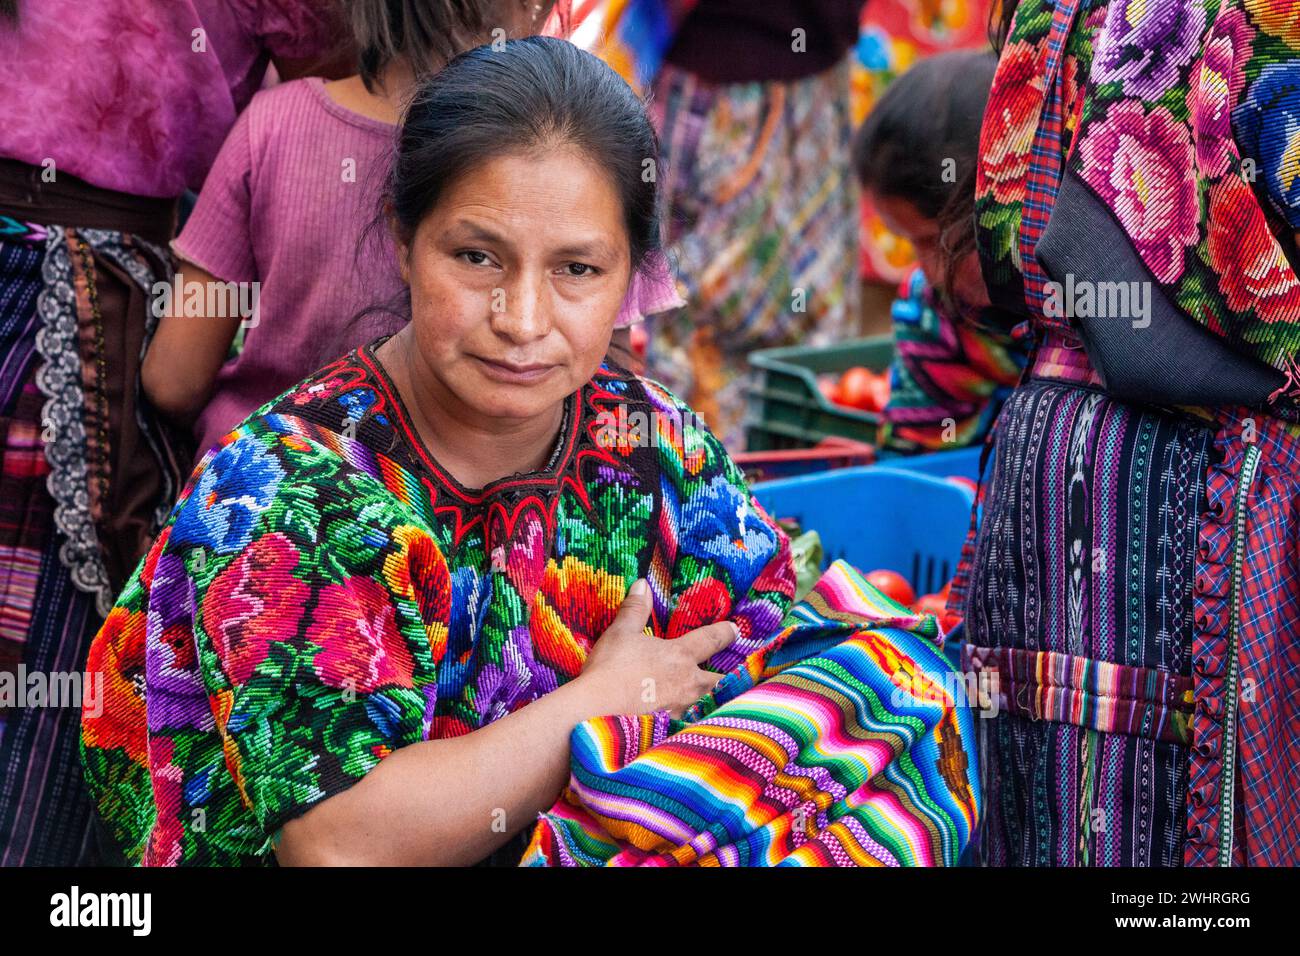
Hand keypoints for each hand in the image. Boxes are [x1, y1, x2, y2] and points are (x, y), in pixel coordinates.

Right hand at [577, 579, 738, 718]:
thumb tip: (643, 583)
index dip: (726, 633)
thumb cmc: (609, 668)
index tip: (735, 630)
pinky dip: (694, 720)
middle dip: (728, 676)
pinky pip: (690, 722)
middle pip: (720, 679)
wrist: (595, 711)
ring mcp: (681, 707)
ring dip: (712, 698)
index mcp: (679, 655)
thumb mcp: (620, 633)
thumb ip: (634, 609)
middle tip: (735, 674)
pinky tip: (689, 723)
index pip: (711, 640)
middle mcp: (688, 682)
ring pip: (708, 702)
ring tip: (715, 698)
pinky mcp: (670, 728)